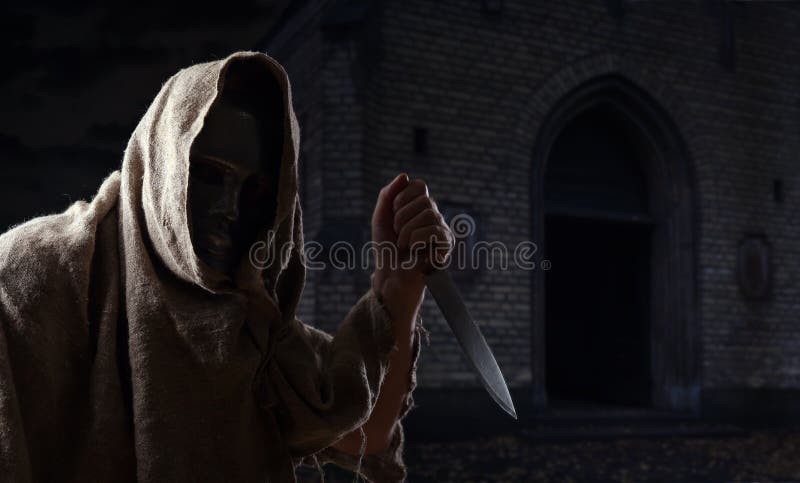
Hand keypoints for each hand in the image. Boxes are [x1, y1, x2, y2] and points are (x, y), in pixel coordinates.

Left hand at [370, 174, 453, 302]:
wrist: (390, 275)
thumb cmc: (386, 248)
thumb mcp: (381, 217)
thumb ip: (388, 195)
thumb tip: (405, 175)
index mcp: (419, 207)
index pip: (419, 185)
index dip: (402, 197)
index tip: (393, 213)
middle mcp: (433, 215)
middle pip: (424, 199)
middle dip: (402, 217)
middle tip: (397, 233)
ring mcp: (442, 228)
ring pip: (429, 214)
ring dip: (407, 231)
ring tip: (404, 245)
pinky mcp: (446, 244)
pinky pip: (435, 230)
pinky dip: (417, 239)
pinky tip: (414, 249)